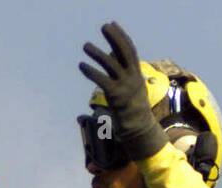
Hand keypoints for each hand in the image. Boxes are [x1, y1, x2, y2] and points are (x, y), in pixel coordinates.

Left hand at [79, 22, 164, 160]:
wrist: (139, 129)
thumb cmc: (134, 110)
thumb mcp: (132, 88)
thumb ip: (122, 74)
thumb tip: (110, 59)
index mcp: (137, 74)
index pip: (130, 50)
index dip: (121, 37)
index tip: (113, 25)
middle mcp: (132, 77)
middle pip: (123, 51)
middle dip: (114, 37)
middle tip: (104, 27)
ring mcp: (124, 86)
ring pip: (110, 64)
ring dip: (97, 53)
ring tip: (86, 46)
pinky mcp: (115, 95)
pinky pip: (101, 79)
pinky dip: (91, 71)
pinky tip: (82, 65)